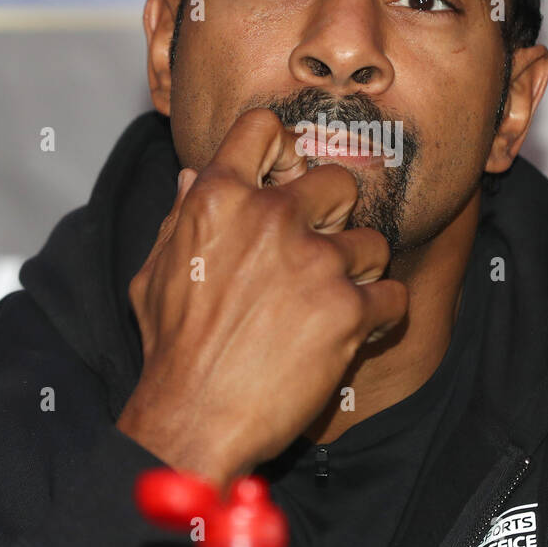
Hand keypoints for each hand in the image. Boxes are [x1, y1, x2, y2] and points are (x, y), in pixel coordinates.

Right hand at [117, 108, 407, 487]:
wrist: (193, 418)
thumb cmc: (170, 349)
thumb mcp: (155, 272)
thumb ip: (182, 218)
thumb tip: (192, 177)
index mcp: (219, 199)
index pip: (263, 128)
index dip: (282, 148)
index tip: (286, 176)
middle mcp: (271, 218)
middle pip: (338, 181)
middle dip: (335, 216)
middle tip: (319, 253)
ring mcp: (315, 261)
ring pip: (373, 242)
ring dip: (360, 271)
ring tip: (334, 302)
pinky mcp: (348, 309)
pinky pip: (392, 295)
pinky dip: (380, 316)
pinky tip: (355, 331)